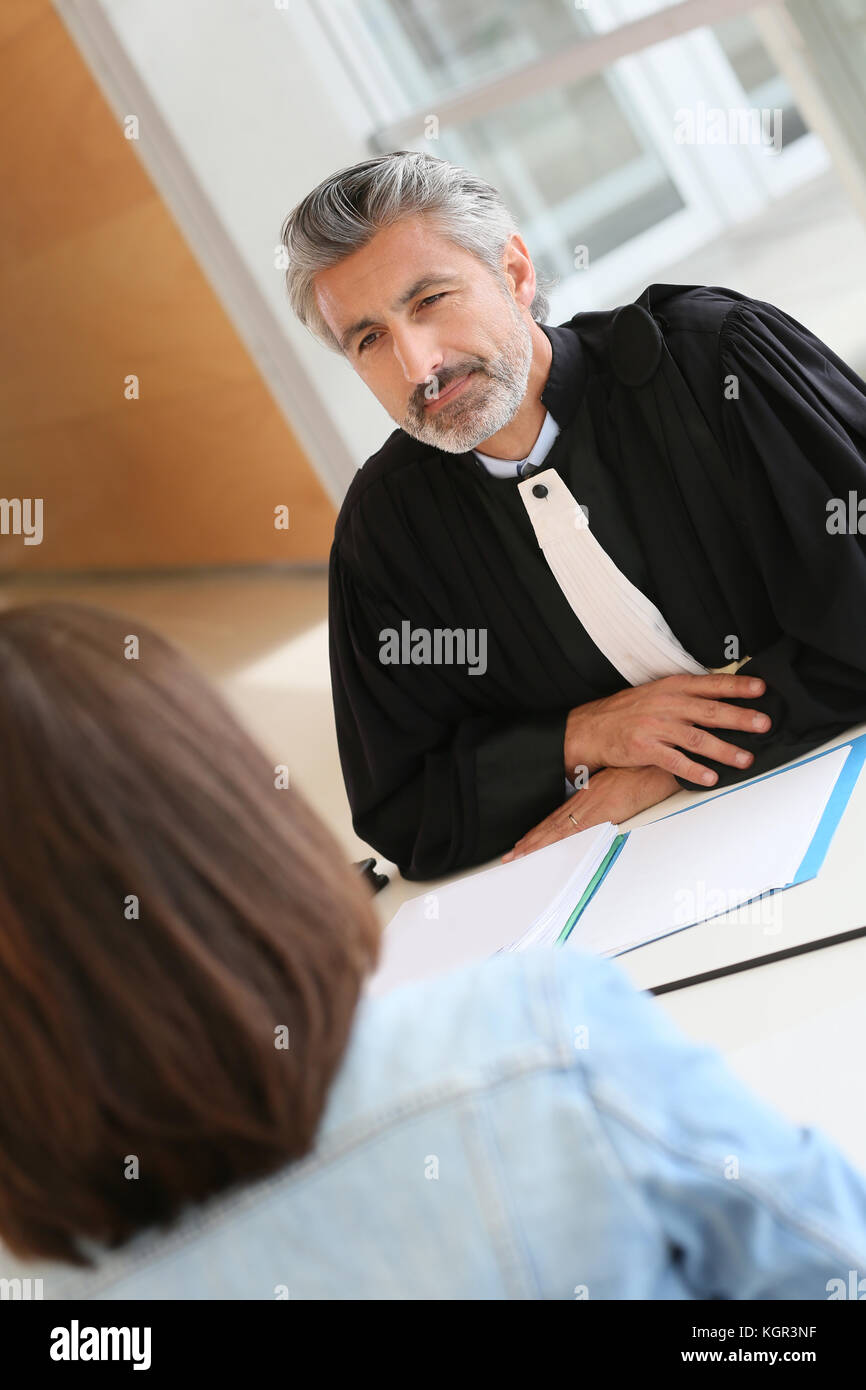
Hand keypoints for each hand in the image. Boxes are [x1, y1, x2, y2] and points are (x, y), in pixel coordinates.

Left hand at [502, 766, 678, 861]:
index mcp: (587, 796)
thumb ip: (604, 797)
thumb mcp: (618, 784)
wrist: (657, 767)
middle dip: (530, 842)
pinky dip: (556, 841)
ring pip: (557, 830)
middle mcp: (586, 803)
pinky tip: (545, 849)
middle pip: (551, 826)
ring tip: (518, 855)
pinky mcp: (604, 815)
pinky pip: (574, 832)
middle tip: (511, 855)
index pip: (556, 818)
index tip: (522, 843)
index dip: (538, 832)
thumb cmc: (643, 772)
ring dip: (536, 844)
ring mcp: (593, 810)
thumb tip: (598, 806)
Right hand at [564, 673, 771, 788]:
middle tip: (764, 724)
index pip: (710, 684)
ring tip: (745, 759)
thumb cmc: (628, 711)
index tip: (761, 689)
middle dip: (740, 717)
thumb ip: (687, 695)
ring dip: (724, 750)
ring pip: (697, 738)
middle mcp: (667, 704)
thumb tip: (723, 700)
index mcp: (673, 687)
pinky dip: (693, 770)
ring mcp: (656, 727)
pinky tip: (710, 777)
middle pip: (709, 711)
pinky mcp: (644, 748)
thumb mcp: (657, 693)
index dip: (737, 686)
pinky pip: (674, 761)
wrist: (592, 727)